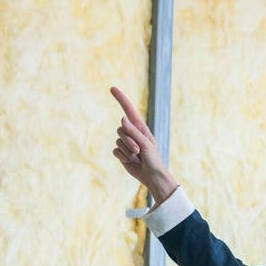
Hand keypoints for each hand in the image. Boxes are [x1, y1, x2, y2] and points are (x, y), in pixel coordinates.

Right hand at [110, 86, 179, 204]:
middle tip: (139, 151)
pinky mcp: (121, 153)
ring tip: (138, 157)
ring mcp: (126, 143)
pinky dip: (122, 157)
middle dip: (128, 141)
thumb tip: (122, 118)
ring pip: (117, 141)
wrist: (152, 176)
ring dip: (127, 151)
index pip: (128, 110)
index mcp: (140, 128)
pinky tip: (131, 162)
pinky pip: (115, 151)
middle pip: (120, 129)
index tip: (112, 88)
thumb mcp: (145, 144)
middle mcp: (132, 133)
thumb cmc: (153, 159)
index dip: (121, 99)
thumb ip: (133, 131)